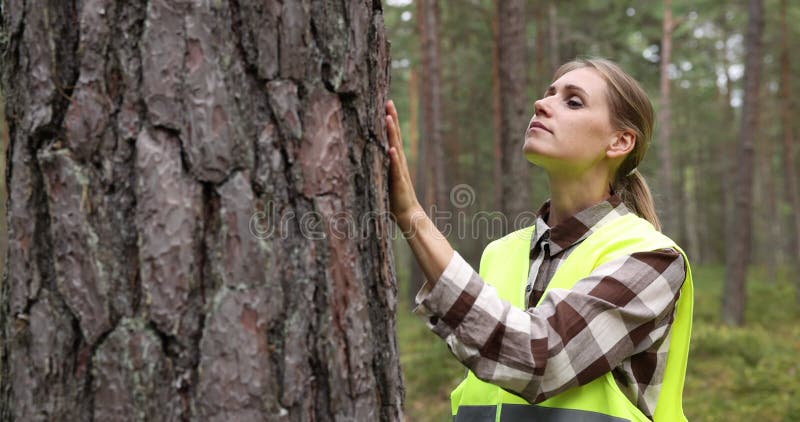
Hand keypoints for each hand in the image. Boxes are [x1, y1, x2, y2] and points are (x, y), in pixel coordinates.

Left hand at [385, 100, 422, 230]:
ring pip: (396, 148)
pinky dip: (394, 159)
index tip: (385, 103)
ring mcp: (399, 171)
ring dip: (392, 133)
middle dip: (392, 119)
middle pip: (395, 136)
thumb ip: (379, 166)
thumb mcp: (384, 178)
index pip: (392, 136)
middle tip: (389, 101)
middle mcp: (398, 162)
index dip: (389, 120)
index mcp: (394, 160)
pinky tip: (391, 149)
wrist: (407, 215)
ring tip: (388, 118)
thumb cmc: (394, 197)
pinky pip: (396, 169)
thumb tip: (365, 155)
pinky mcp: (399, 183)